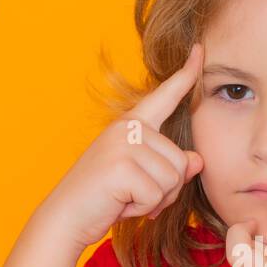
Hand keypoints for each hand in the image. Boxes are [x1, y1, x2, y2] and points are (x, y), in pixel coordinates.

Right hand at [49, 42, 205, 250]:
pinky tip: (120, 204)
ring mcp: (123, 144)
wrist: (66, 217)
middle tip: (133, 194)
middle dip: (165, 189)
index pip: (165, 97)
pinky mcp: (121, 166)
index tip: (200, 49)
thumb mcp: (142, 178)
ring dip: (154, 200)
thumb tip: (197, 160)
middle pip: (181, 162)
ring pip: (172, 180)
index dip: (185, 75)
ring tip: (125, 197)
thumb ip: (170, 166)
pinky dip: (143, 208)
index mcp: (132, 125)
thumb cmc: (104, 199)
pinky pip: (156, 195)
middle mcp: (128, 127)